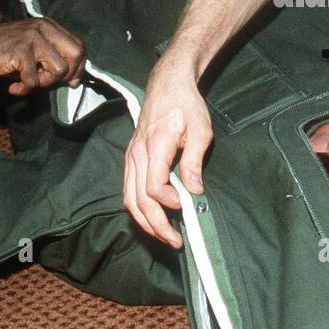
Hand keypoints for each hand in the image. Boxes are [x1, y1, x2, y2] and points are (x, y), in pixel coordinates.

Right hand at [0, 17, 85, 95]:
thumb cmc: (2, 49)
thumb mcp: (32, 48)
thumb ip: (51, 57)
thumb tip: (74, 79)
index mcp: (49, 27)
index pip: (79, 46)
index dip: (78, 67)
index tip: (69, 81)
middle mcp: (44, 29)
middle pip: (76, 54)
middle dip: (67, 75)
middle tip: (48, 82)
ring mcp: (33, 39)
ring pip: (59, 70)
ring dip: (45, 83)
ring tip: (27, 82)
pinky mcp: (20, 51)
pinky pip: (34, 81)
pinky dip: (24, 90)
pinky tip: (14, 88)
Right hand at [122, 59, 212, 248]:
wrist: (167, 86)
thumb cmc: (187, 106)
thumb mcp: (201, 130)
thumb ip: (195, 162)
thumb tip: (195, 191)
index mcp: (155, 146)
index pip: (154, 186)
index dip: (169, 202)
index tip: (186, 205)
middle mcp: (137, 154)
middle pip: (139, 199)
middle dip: (157, 225)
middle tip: (176, 241)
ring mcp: (131, 157)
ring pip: (129, 199)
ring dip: (145, 222)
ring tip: (164, 236)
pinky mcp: (130, 159)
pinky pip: (128, 190)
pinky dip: (138, 209)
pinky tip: (152, 219)